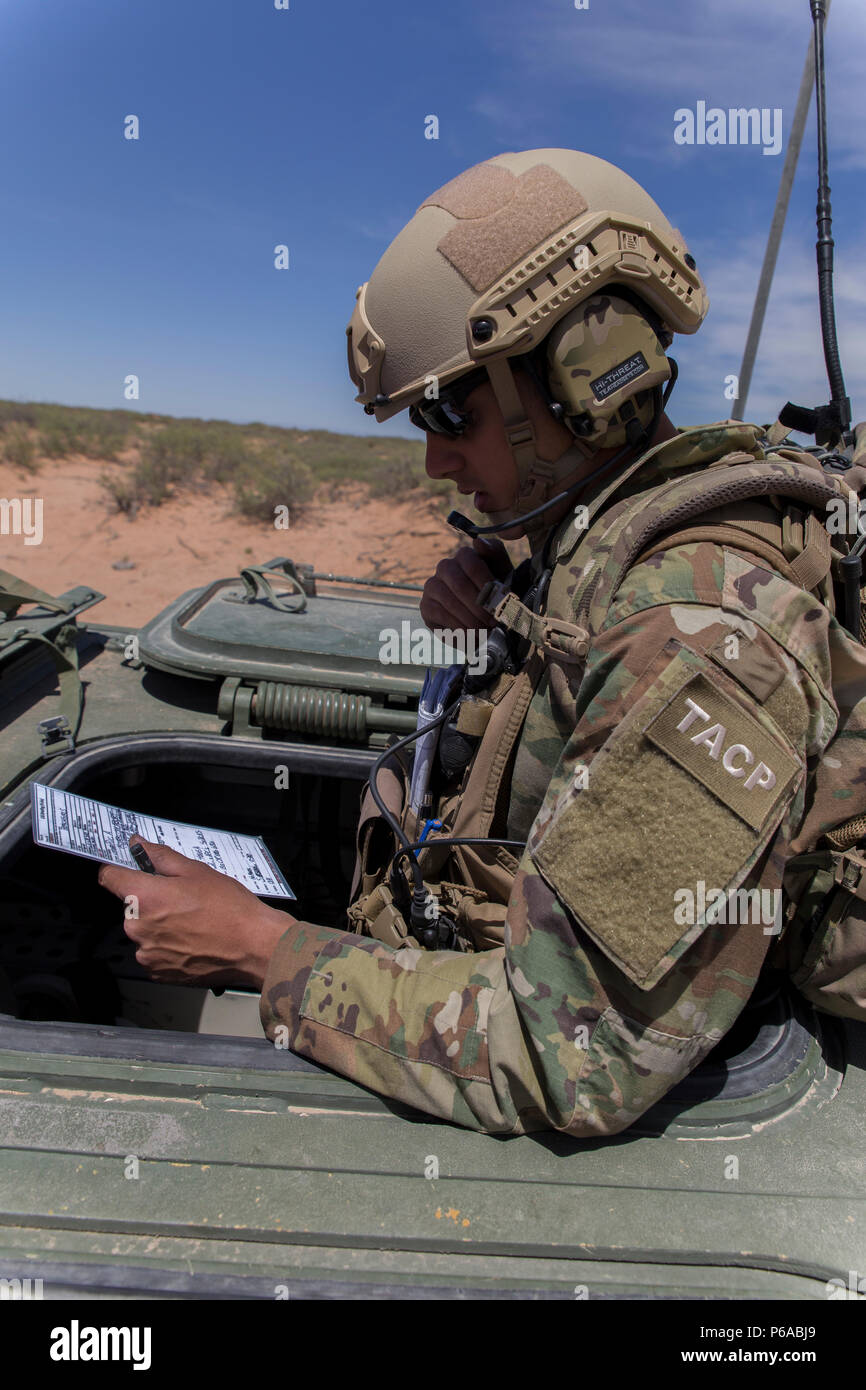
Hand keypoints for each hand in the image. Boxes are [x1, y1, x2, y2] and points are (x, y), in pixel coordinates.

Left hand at [97, 838, 293, 989]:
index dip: (119, 870)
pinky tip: (191, 940)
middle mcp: (137, 927)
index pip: (109, 877)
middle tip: (181, 900)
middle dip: (150, 900)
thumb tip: (139, 845)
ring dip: (159, 925)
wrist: (253, 947)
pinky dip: (167, 946)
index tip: (129, 870)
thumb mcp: (196, 871)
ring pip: (143, 930)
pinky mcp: (157, 972)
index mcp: (144, 897)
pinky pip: (153, 952)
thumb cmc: (230, 908)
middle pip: (130, 906)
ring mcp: (146, 953)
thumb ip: (160, 857)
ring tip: (191, 923)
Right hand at [419, 536, 511, 632]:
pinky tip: (471, 634)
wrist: (484, 619)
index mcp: (464, 555)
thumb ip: (495, 554)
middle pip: (459, 584)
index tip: (500, 603)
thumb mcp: (503, 573)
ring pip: (450, 601)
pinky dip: (459, 627)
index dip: (487, 586)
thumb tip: (477, 541)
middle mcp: (445, 567)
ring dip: (471, 619)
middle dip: (479, 606)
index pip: (472, 565)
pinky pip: (440, 615)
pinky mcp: (426, 606)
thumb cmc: (496, 594)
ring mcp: (432, 586)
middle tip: (493, 622)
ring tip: (485, 631)